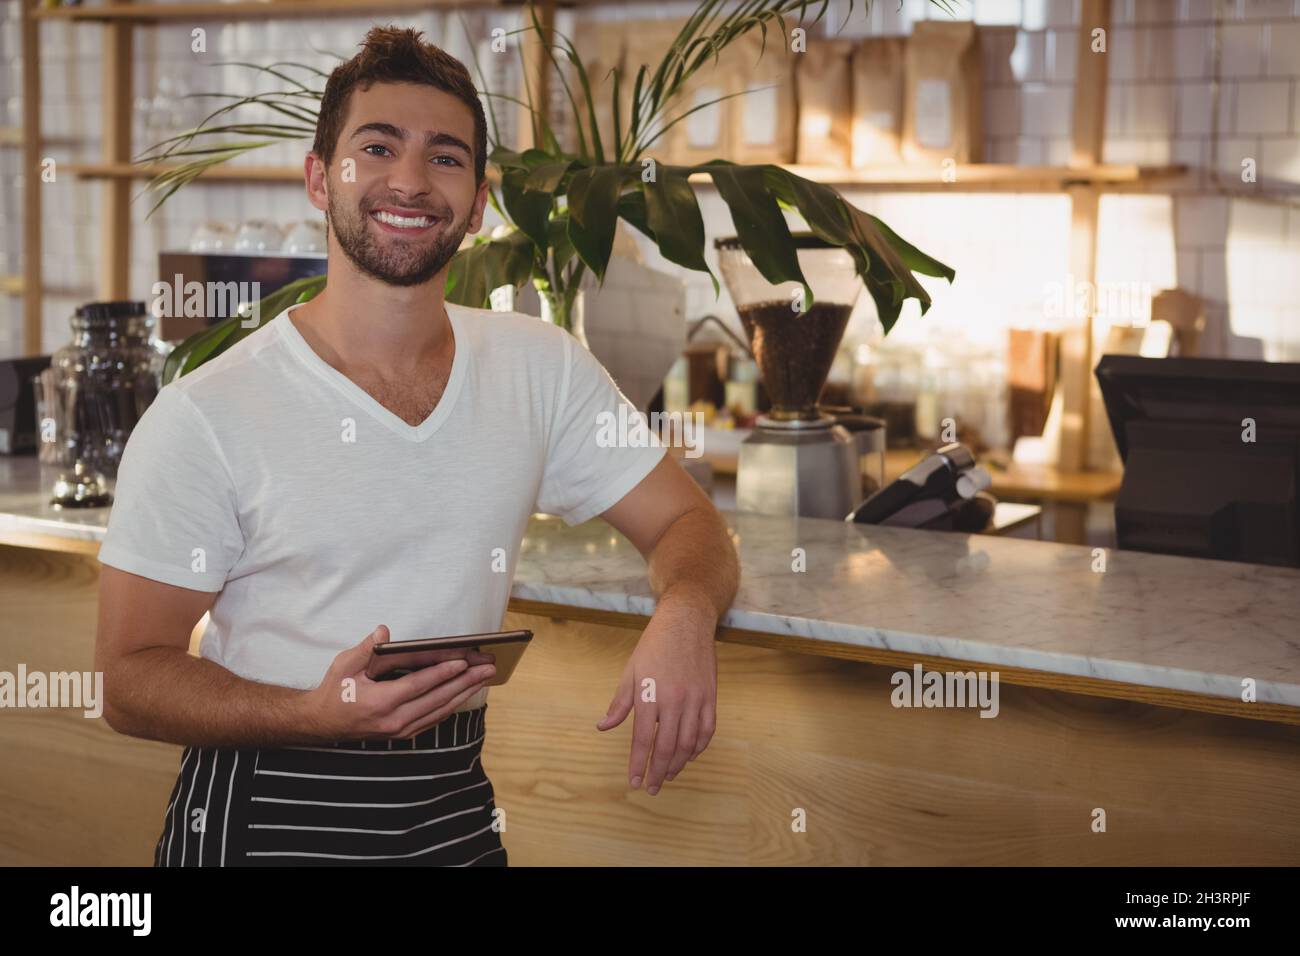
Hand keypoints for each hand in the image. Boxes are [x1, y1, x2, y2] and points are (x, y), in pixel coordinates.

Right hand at [303, 625, 495, 741]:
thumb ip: (366, 649)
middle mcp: (394, 720)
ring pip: (440, 710)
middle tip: (487, 667)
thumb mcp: (344, 666)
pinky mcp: (404, 734)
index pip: (419, 685)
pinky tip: (465, 692)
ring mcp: (400, 730)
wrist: (322, 723)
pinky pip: (434, 718)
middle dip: (466, 682)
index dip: (444, 673)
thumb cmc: (335, 692)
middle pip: (438, 698)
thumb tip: (384, 632)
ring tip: (484, 677)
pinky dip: (452, 704)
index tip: (465, 662)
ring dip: (464, 693)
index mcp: (380, 702)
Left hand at [596, 598, 716, 794]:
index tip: (634, 781)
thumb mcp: (630, 671)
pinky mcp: (710, 696)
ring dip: (679, 764)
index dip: (638, 764)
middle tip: (652, 788)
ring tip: (669, 775)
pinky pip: (707, 730)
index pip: (642, 739)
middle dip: (659, 772)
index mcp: (649, 694)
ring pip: (689, 743)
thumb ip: (619, 704)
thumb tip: (603, 727)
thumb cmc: (654, 646)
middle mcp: (674, 700)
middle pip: (666, 747)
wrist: (686, 622)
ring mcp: (695, 699)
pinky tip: (690, 756)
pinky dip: (699, 747)